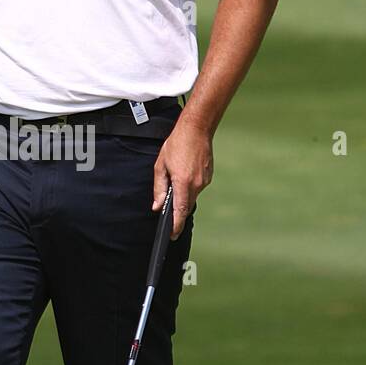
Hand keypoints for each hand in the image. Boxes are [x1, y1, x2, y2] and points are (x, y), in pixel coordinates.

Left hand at [152, 120, 213, 238]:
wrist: (197, 129)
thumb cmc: (177, 145)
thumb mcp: (161, 166)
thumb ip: (159, 188)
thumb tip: (157, 206)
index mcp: (182, 183)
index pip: (180, 211)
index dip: (176, 225)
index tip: (172, 235)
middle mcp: (196, 184)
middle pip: (186, 206)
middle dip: (177, 210)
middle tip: (168, 210)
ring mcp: (204, 181)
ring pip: (191, 197)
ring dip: (183, 194)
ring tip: (176, 178)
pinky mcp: (208, 177)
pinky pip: (197, 188)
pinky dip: (189, 186)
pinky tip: (185, 173)